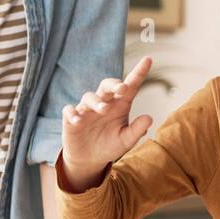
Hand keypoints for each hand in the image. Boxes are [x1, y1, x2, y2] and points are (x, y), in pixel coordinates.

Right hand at [61, 57, 154, 189]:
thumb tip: (150, 118)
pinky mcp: (71, 118)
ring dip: (96, 102)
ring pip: (89, 96)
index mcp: (120, 105)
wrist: (90, 159)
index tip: (148, 59)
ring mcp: (86, 109)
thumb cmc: (110, 145)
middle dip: (114, 84)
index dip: (139, 72)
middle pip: (107, 85)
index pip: (130, 85)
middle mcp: (104, 102)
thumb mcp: (126, 141)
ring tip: (103, 110)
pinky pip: (69, 110)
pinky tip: (78, 121)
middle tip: (122, 88)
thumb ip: (137, 130)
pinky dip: (73, 113)